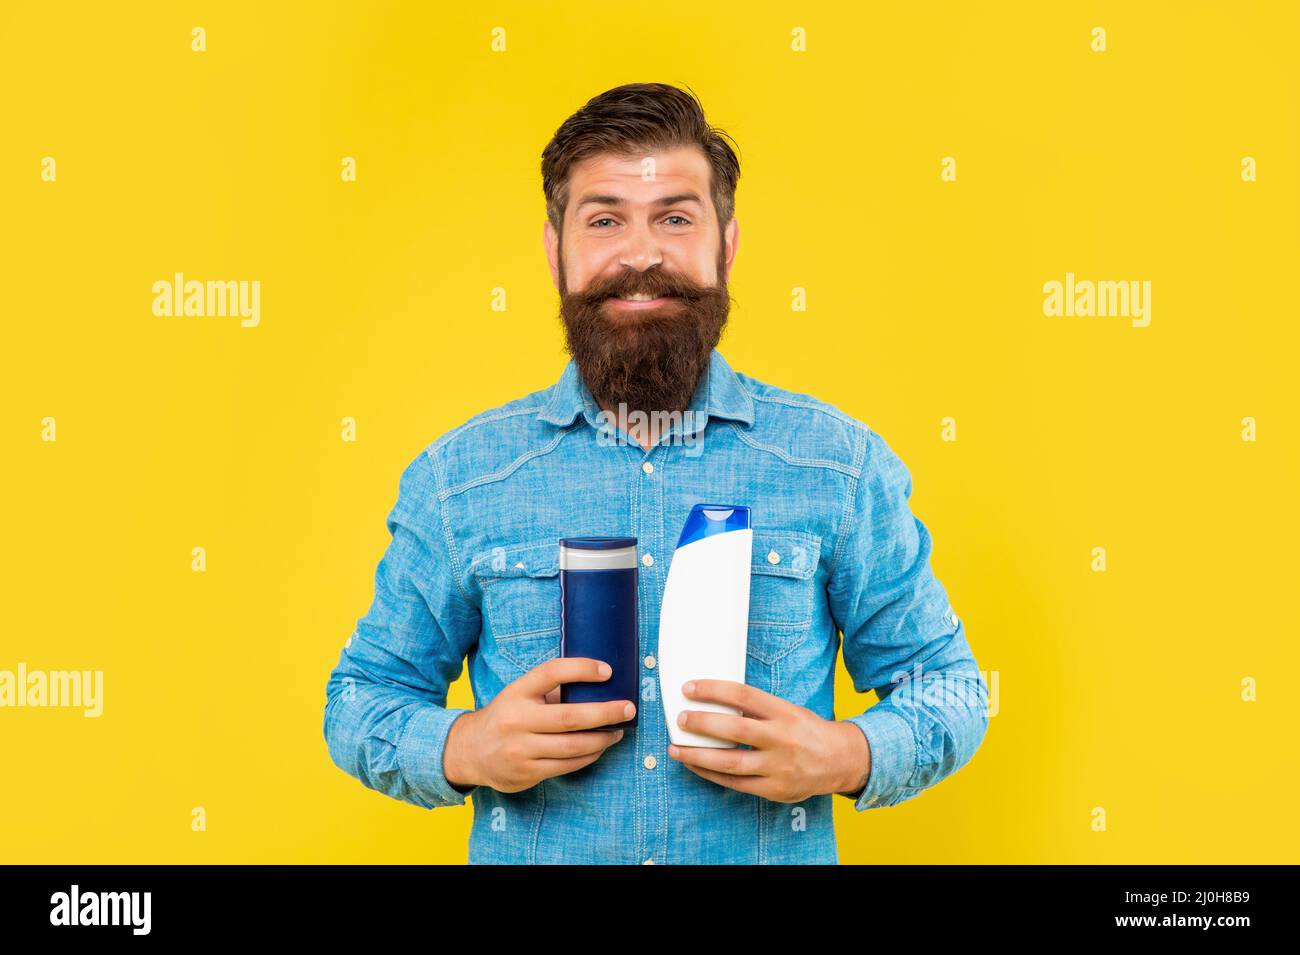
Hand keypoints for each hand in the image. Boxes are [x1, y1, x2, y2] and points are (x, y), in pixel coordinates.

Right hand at [443, 657, 633, 793]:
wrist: (469, 751)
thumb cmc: (505, 716)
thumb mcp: (519, 694)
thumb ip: (550, 690)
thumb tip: (597, 683)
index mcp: (517, 692)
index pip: (552, 673)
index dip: (581, 669)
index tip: (607, 671)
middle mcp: (517, 719)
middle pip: (571, 717)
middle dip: (606, 712)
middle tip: (629, 708)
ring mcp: (521, 749)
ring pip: (573, 745)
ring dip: (603, 738)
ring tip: (618, 730)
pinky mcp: (527, 772)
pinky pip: (568, 765)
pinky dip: (589, 755)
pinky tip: (600, 747)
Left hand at [667, 680, 870, 802]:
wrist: (841, 761)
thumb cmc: (807, 730)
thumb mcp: (788, 710)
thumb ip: (757, 710)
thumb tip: (715, 702)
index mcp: (785, 712)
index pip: (744, 696)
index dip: (713, 690)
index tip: (689, 687)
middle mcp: (782, 739)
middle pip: (735, 730)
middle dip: (702, 724)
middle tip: (680, 718)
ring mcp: (779, 767)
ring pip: (731, 763)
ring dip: (699, 756)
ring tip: (676, 749)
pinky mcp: (775, 790)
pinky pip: (736, 784)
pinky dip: (712, 775)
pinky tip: (695, 766)